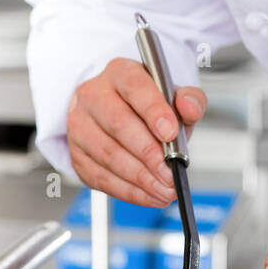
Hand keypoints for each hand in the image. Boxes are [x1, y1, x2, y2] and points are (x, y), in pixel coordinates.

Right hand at [67, 57, 205, 205]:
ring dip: (139, 178)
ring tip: (164, 189)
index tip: (171, 134)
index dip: (154, 111)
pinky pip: (100, 177)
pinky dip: (128, 191)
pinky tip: (149, 195)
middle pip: (118, 124)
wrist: (118, 112)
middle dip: (148, 154)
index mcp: (120, 74)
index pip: (135, 88)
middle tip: (170, 173)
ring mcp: (80, 125)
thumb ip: (189, 100)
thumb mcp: (173, 97)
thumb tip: (190, 108)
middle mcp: (94, 95)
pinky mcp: (77, 154)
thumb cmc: (146, 105)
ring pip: (108, 154)